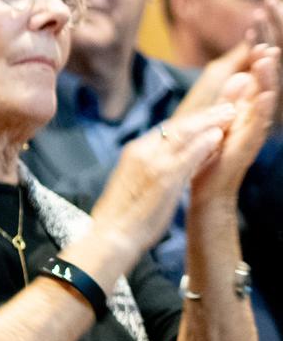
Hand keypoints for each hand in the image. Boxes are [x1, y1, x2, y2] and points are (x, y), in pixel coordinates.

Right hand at [85, 102, 232, 273]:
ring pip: (183, 134)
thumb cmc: (125, 216)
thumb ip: (158, 168)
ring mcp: (152, 163)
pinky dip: (203, 143)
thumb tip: (177, 162)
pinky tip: (219, 135)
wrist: (110, 234)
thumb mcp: (139, 184)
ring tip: (230, 113)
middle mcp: (141, 152)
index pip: (167, 129)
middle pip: (177, 126)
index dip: (193, 120)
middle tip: (228, 105)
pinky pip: (186, 154)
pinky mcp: (162, 177)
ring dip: (209, 121)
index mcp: (135, 152)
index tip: (211, 114)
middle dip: (204, 114)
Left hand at [189, 44, 278, 211]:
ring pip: (264, 100)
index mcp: (246, 108)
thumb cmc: (211, 156)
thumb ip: (228, 99)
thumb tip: (240, 75)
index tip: (260, 23)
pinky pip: (256, 126)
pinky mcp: (247, 146)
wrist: (209, 191)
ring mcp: (253, 131)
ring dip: (267, 78)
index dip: (258, 51)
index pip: (256, 73)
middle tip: (269, 32)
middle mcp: (254, 117)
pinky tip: (264, 95)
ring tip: (269, 56)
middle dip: (267, 57)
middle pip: (266, 81)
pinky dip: (261, 109)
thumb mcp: (217, 120)